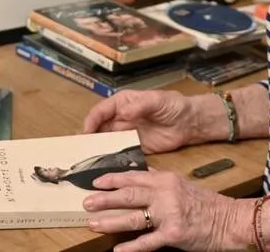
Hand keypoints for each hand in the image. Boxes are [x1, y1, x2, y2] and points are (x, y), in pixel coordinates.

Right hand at [81, 90, 198, 153]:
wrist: (189, 122)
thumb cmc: (173, 105)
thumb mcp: (157, 101)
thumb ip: (141, 105)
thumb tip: (124, 112)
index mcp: (122, 103)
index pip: (101, 111)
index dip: (91, 121)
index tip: (85, 133)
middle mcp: (121, 118)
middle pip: (99, 128)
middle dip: (89, 138)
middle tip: (80, 151)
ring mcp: (127, 134)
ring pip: (106, 142)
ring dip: (97, 150)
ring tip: (88, 163)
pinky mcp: (135, 148)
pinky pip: (119, 154)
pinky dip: (111, 160)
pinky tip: (106, 169)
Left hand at [82, 169, 251, 251]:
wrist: (229, 220)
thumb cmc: (205, 204)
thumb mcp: (180, 184)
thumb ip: (158, 179)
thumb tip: (136, 172)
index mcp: (166, 179)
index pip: (133, 176)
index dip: (112, 179)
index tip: (95, 181)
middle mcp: (166, 194)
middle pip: (129, 194)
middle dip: (105, 199)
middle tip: (86, 202)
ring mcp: (170, 214)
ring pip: (134, 217)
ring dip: (110, 221)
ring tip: (93, 223)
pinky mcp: (174, 234)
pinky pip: (148, 242)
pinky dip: (132, 247)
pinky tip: (118, 250)